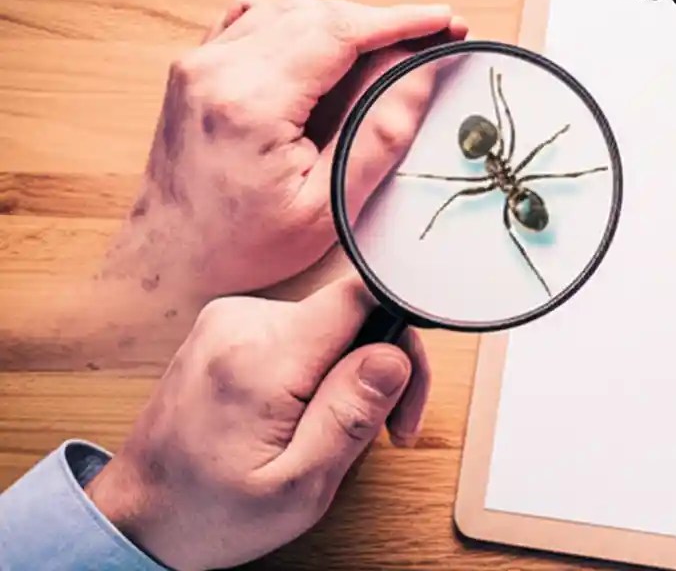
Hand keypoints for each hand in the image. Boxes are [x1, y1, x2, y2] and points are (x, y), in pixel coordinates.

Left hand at [84, 276, 430, 570]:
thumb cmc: (209, 513)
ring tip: (336, 433)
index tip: (403, 388)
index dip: (401, 334)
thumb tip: (393, 357)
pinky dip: (320, 370)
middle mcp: (241, 322)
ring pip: (332, 324)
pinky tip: (308, 415)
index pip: (362, 294)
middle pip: (353, 310)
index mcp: (260, 357)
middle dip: (380, 368)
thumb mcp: (299, 488)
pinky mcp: (229, 327)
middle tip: (385, 430)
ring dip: (350, 373)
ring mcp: (231, 320)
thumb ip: (350, 417)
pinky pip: (303, 333)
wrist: (137, 515)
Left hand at [116, 0, 465, 299]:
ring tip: (384, 55)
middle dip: (380, 23)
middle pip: (318, 12)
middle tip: (430, 41)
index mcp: (251, 103)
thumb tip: (422, 76)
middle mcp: (218, 70)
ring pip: (288, 9)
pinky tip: (324, 53)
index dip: (400, 21)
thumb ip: (379, 136)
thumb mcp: (328, 207)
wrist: (169, 260)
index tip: (443, 20)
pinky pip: (255, 18)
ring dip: (342, 24)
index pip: (339, 30)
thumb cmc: (242, 247)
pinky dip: (300, 24)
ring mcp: (200, 63)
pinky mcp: (195, 67)